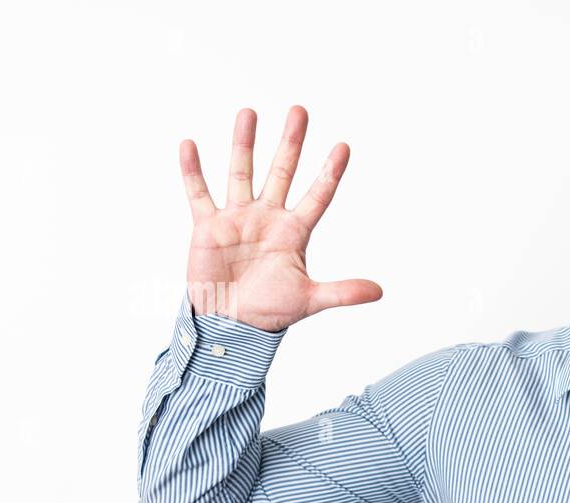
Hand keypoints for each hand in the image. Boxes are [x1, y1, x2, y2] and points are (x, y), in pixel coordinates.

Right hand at [180, 105, 381, 331]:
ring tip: (249, 111)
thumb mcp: (310, 299)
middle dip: (291, 143)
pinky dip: (192, 171)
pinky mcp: (207, 227)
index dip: (329, 173)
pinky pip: (198, 193)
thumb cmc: (270, 311)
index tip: (344, 147)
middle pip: (282, 172)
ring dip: (244, 143)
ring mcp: (237, 218)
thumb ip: (343, 292)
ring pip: (241, 172)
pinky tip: (190, 144)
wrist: (231, 324)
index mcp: (294, 232)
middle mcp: (268, 217)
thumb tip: (380, 292)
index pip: (317, 195)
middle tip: (300, 111)